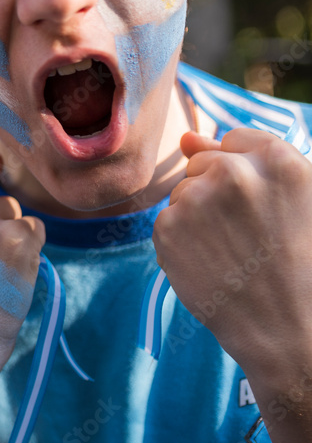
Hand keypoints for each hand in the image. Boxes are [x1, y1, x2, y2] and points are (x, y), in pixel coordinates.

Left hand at [155, 130, 311, 381]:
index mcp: (277, 159)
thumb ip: (246, 160)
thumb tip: (187, 137)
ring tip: (233, 253)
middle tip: (246, 234)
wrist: (289, 330)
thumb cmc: (302, 265)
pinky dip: (181, 243)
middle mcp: (233, 171)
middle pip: (202, 164)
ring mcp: (196, 198)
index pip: (234, 139)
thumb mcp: (298, 202)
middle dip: (215, 192)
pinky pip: (168, 222)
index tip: (254, 203)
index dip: (242, 172)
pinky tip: (210, 265)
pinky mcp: (167, 227)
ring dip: (197, 217)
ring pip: (183, 194)